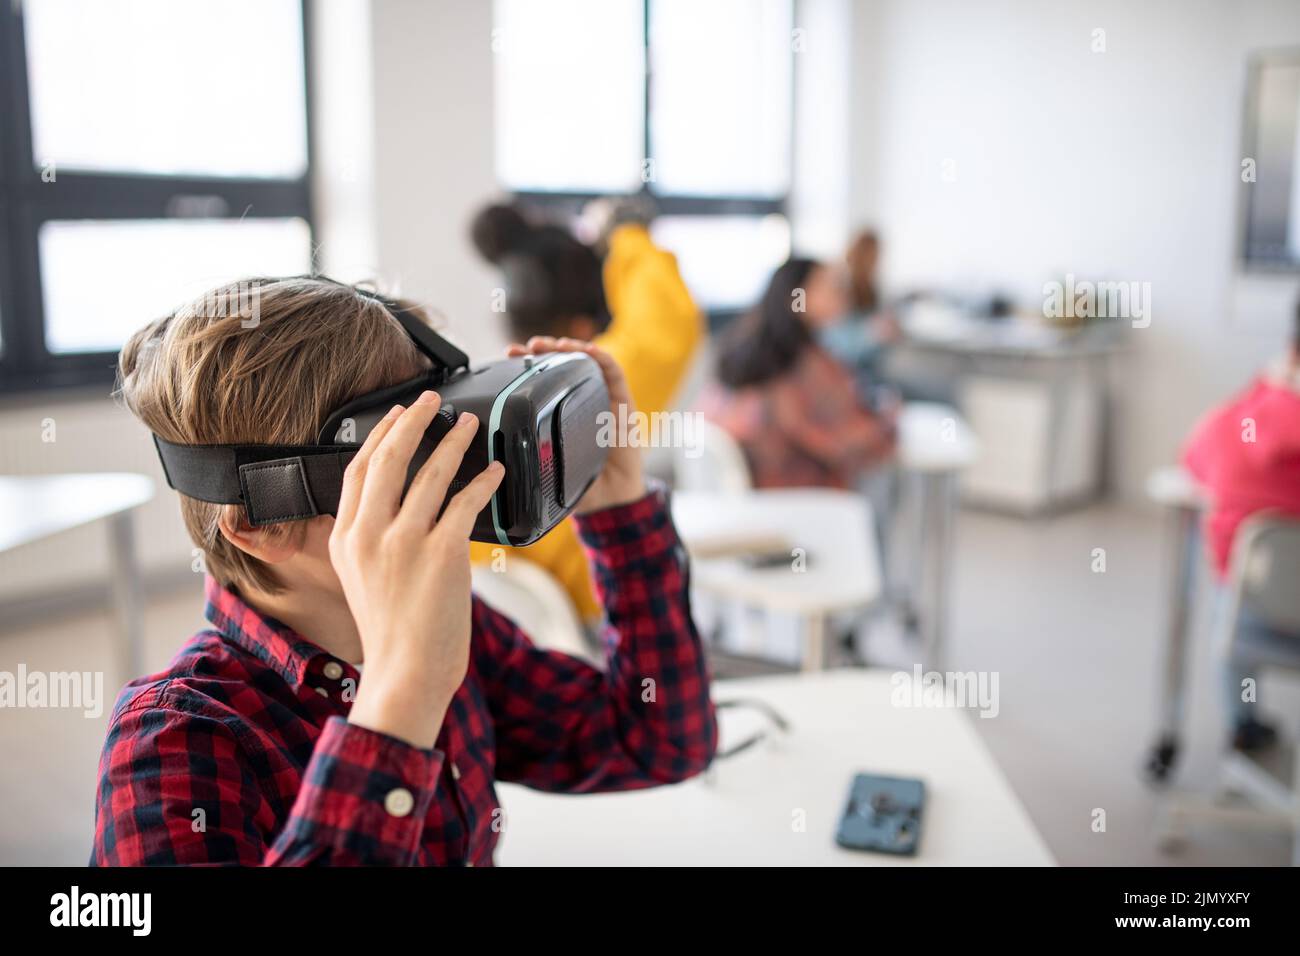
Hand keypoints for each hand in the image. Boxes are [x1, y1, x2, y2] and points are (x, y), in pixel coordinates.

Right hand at [329, 391, 503, 748]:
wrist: (406, 674)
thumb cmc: (393, 634)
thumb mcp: (360, 581)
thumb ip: (371, 543)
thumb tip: (396, 509)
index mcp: (345, 540)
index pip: (357, 471)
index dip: (378, 436)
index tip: (396, 415)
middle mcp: (370, 535)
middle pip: (388, 458)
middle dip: (413, 421)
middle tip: (433, 400)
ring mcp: (405, 542)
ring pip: (431, 472)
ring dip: (454, 441)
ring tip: (471, 425)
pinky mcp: (442, 553)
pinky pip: (467, 501)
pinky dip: (484, 480)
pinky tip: (497, 471)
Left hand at [506, 337, 646, 513]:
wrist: (612, 498)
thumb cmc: (579, 481)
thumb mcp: (546, 466)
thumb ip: (527, 458)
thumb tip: (494, 462)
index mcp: (560, 411)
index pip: (541, 379)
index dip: (524, 366)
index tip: (507, 357)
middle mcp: (581, 400)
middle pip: (562, 364)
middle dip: (543, 351)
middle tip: (526, 347)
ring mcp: (602, 398)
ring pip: (585, 362)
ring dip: (570, 347)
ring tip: (554, 344)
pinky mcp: (623, 402)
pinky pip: (614, 373)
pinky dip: (601, 358)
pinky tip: (588, 350)